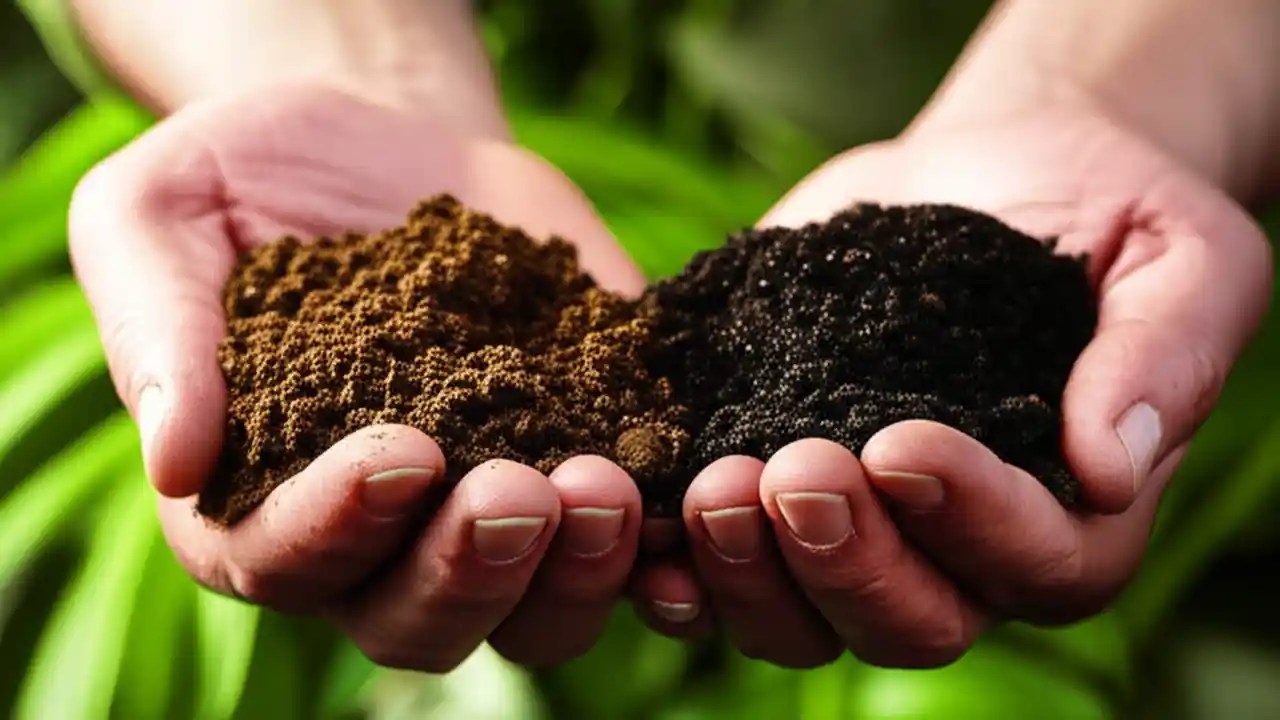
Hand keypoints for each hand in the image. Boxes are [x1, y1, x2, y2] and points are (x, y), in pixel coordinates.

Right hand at [70, 82, 648, 669]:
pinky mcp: (582, 459)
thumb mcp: (160, 216)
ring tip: (608, 488)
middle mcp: (376, 539)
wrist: (381, 144)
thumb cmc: (247, 180)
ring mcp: (488, 511)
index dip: (341, 524)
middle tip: (520, 491)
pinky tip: (693, 507)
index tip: (401, 451)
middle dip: (472, 570)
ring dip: (576, 575)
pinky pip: (630, 543)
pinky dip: (663, 548)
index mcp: (257, 500)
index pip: (284, 561)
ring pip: (533, 613)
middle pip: (418, 620)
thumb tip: (173, 462)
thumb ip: (159, 333)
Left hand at [630, 102, 1271, 666]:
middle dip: (843, 559)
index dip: (966, 520)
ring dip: (746, 572)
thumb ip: (1161, 359)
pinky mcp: (767, 483)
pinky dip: (672, 560)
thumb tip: (1113, 467)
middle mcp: (955, 551)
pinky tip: (639, 517)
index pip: (1031, 563)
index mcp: (1069, 519)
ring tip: (711, 489)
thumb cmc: (1109, 219)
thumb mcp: (1179, 261)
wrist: (1000, 173)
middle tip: (794, 474)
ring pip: (797, 616)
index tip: (904, 443)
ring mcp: (854, 531)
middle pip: (904, 619)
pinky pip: (714, 563)